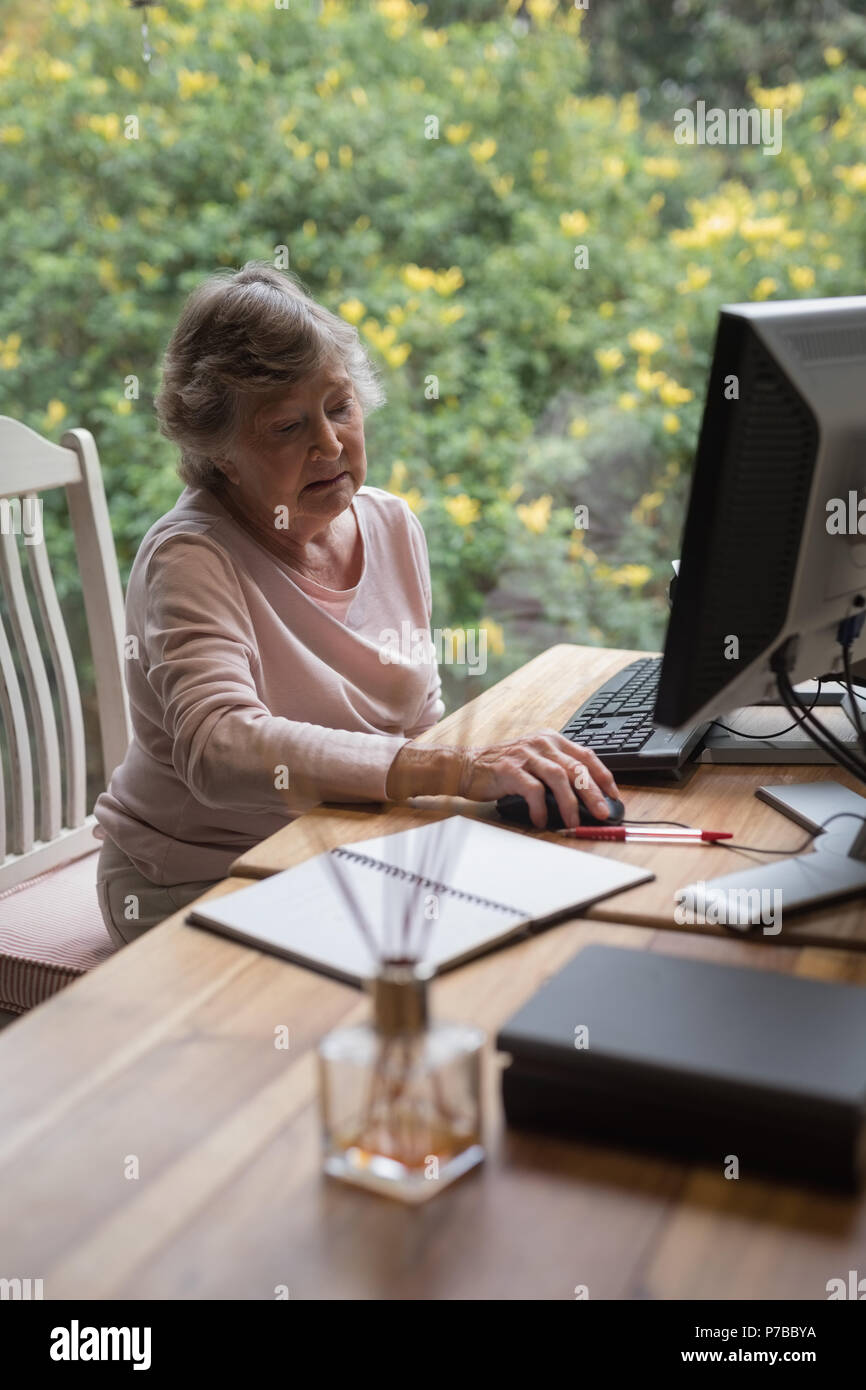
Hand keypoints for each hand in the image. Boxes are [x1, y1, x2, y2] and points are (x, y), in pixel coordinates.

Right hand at [457, 730, 619, 830]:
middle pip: (576, 767)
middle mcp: (541, 743)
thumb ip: (556, 772)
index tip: (614, 795)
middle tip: (603, 812)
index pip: (586, 755)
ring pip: (558, 777)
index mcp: (551, 740)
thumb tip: (585, 800)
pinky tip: (541, 820)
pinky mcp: (509, 769)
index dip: (603, 776)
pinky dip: (540, 807)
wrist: (466, 766)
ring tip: (574, 822)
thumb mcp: (534, 761)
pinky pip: (532, 790)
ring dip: (570, 803)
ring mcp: (525, 755)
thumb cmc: (502, 768)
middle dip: (593, 792)